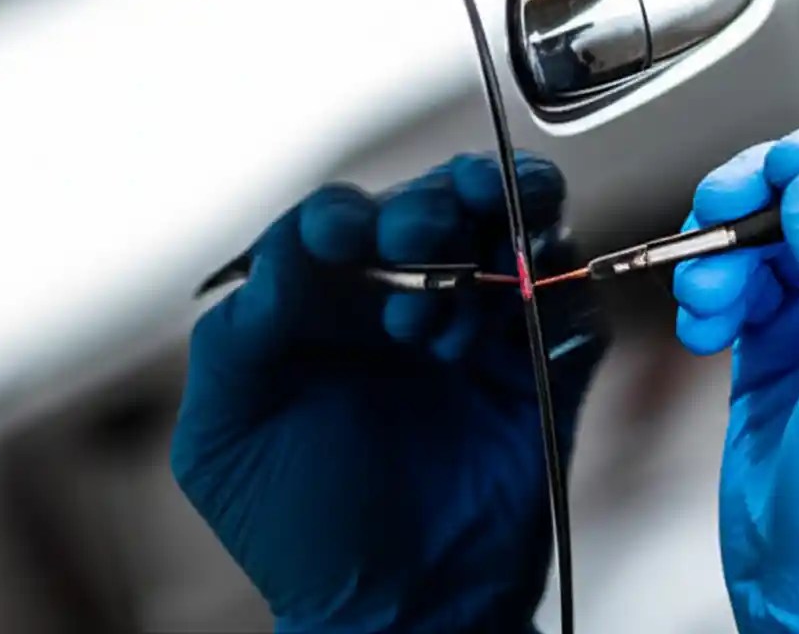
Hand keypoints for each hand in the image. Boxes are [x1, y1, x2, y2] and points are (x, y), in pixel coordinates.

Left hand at [171, 155, 605, 631]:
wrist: (401, 616)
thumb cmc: (300, 532)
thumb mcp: (227, 440)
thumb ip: (240, 338)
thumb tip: (293, 247)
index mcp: (326, 309)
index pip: (341, 223)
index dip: (346, 214)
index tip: (345, 237)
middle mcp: (406, 304)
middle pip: (436, 208)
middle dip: (430, 206)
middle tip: (415, 241)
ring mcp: (484, 334)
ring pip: (517, 232)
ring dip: (506, 222)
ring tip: (481, 260)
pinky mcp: (546, 370)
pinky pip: (571, 303)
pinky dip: (557, 288)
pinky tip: (515, 324)